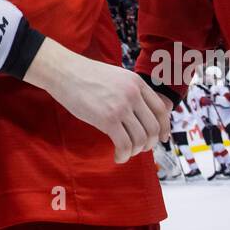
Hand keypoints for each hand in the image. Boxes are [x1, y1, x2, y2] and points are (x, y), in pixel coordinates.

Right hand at [24, 39, 169, 163]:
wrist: (64, 72)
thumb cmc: (86, 76)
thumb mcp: (116, 77)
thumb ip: (131, 91)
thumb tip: (143, 114)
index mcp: (137, 83)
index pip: (161, 110)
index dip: (164, 128)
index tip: (162, 138)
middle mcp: (133, 94)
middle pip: (153, 127)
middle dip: (149, 143)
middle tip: (140, 148)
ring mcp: (121, 107)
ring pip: (140, 139)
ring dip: (135, 151)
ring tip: (126, 152)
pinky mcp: (107, 119)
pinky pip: (124, 144)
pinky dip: (124, 155)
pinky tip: (117, 157)